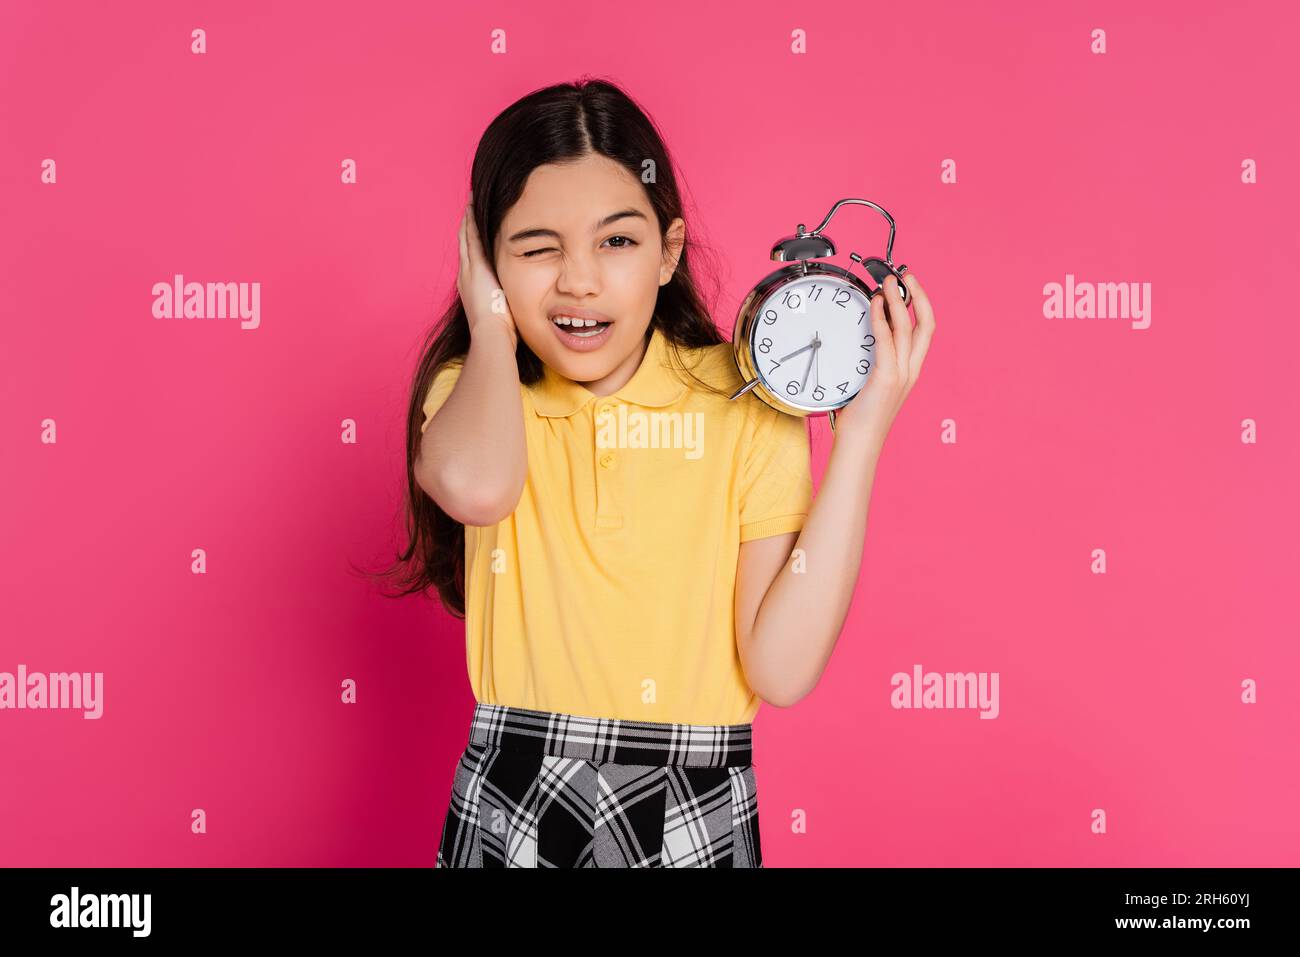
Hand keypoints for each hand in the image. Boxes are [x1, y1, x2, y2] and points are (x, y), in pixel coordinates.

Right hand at [458, 198, 518, 349]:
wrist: (491, 334)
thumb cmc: (501, 331)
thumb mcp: (503, 313)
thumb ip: (508, 303)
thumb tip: (520, 304)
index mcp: (472, 286)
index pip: (472, 258)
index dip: (472, 242)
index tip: (476, 229)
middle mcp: (466, 275)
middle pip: (465, 243)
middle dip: (468, 225)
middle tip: (469, 206)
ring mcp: (469, 269)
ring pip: (466, 236)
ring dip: (469, 218)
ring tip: (470, 200)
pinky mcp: (475, 265)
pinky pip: (472, 236)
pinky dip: (471, 221)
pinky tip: (473, 206)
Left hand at [833, 273, 934, 449]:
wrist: (859, 444)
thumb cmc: (861, 418)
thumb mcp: (873, 386)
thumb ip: (876, 364)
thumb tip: (864, 340)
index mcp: (911, 371)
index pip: (924, 331)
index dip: (921, 305)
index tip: (910, 287)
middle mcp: (911, 371)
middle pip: (926, 324)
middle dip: (917, 295)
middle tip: (904, 276)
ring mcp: (901, 374)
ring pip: (906, 327)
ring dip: (897, 300)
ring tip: (886, 283)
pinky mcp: (886, 378)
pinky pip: (886, 340)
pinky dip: (881, 318)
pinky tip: (875, 304)